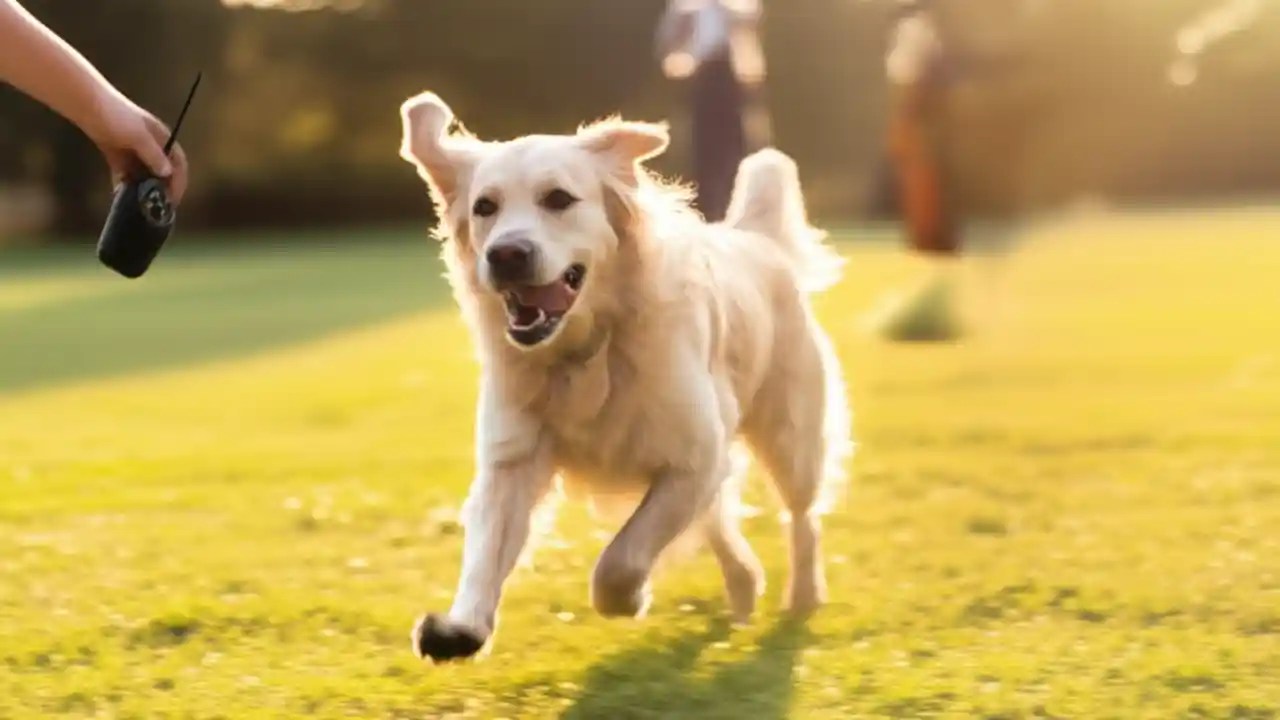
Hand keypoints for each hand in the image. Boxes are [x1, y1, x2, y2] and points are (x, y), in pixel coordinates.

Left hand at [84, 89, 188, 203]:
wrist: (85, 103)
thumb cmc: (115, 115)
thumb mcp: (138, 136)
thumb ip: (153, 155)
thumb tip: (167, 173)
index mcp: (161, 137)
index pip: (178, 163)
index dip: (179, 181)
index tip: (174, 200)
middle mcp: (150, 143)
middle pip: (161, 170)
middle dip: (161, 188)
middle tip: (157, 207)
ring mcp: (132, 148)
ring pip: (143, 172)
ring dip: (142, 187)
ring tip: (138, 204)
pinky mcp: (116, 152)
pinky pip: (125, 172)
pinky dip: (124, 183)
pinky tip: (120, 194)